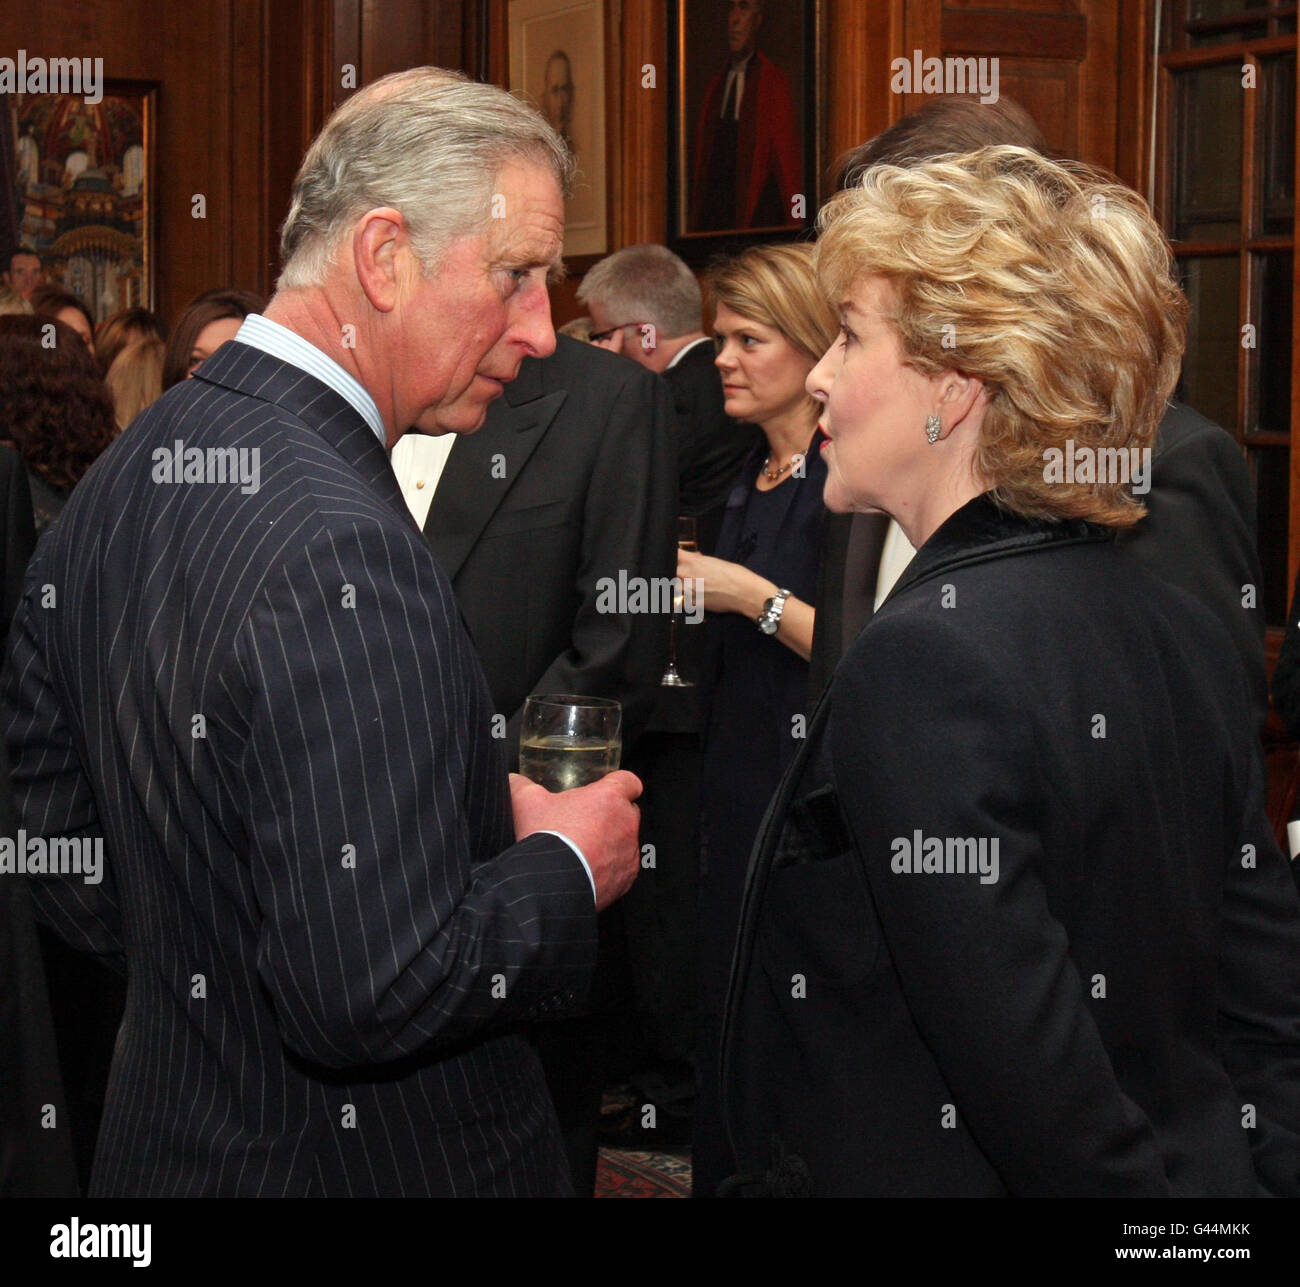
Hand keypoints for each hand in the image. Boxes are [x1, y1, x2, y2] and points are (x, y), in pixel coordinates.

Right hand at [509, 770, 642, 911]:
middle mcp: (626, 823)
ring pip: (625, 841)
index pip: (629, 781)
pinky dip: (609, 869)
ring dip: (609, 843)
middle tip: (585, 823)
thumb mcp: (525, 803)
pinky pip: (622, 868)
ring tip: (582, 851)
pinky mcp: (626, 878)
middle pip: (627, 812)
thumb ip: (521, 785)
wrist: (550, 885)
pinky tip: (587, 870)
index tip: (607, 791)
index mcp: (609, 798)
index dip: (619, 785)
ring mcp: (629, 852)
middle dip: (611, 815)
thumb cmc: (545, 838)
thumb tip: (513, 780)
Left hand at [677, 548, 771, 617]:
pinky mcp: (692, 604)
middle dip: (679, 570)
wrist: (745, 593)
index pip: (673, 554)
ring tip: (699, 584)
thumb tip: (692, 558)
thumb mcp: (715, 562)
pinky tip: (701, 594)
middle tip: (690, 571)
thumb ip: (699, 560)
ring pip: (676, 586)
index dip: (674, 555)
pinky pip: (684, 598)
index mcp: (693, 562)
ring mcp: (688, 591)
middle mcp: (687, 576)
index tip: (675, 556)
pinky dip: (689, 596)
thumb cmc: (735, 575)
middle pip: (672, 570)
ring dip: (683, 584)